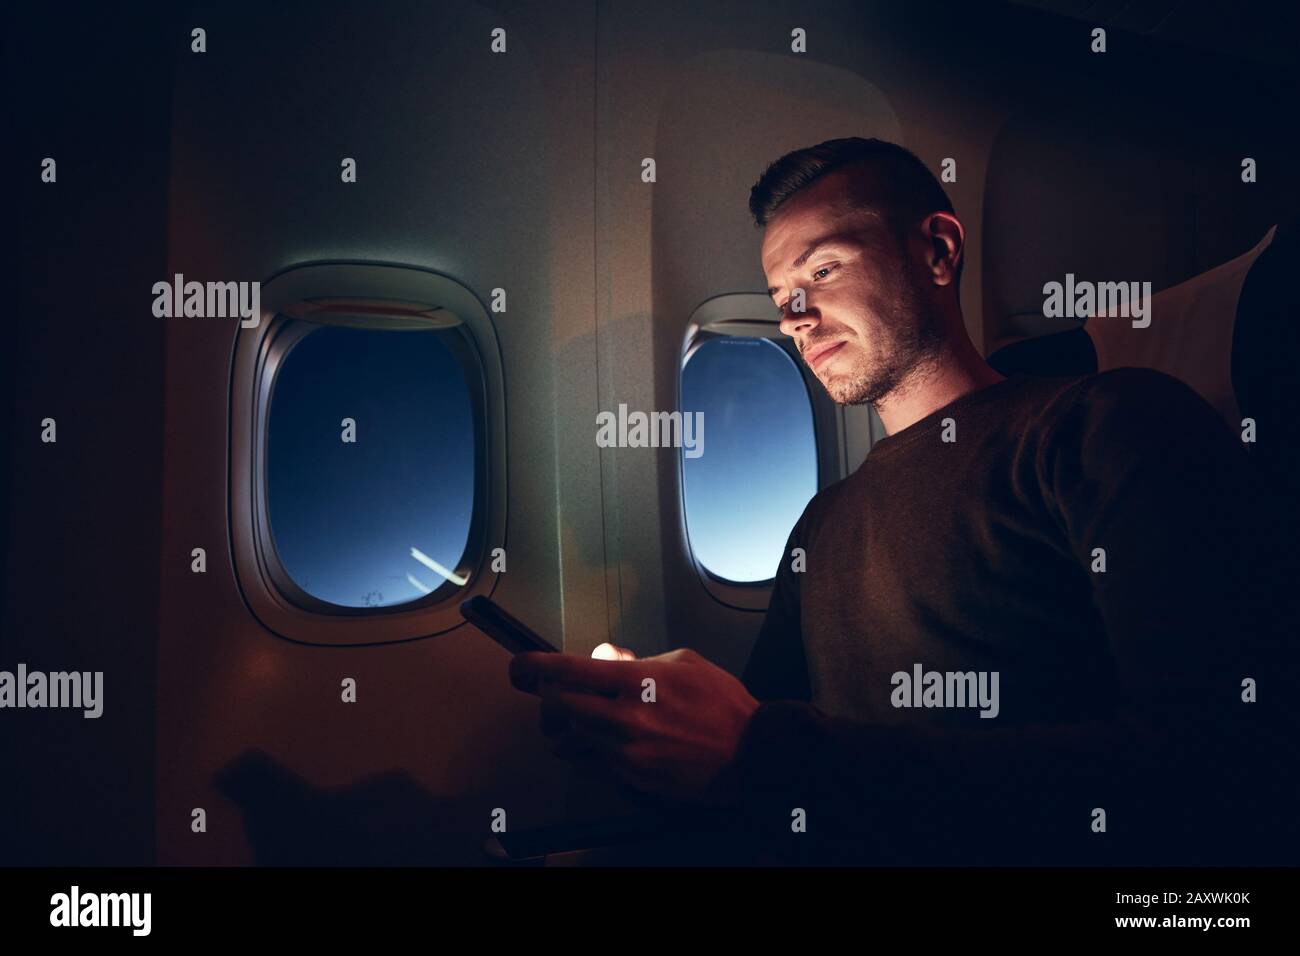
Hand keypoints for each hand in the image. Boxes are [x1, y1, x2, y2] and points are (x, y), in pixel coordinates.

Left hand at [510, 647, 759, 802]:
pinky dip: (587, 750)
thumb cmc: (723, 705)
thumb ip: (636, 660)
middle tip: (556, 691)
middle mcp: (625, 719)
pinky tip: (607, 740)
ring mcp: (625, 753)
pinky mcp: (630, 779)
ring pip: (568, 739)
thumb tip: (602, 657)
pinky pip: (589, 764)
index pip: (569, 671)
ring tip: (586, 718)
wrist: (752, 755)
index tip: (520, 665)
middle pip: (557, 707)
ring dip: (568, 727)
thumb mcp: (684, 662)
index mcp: (637, 682)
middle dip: (550, 697)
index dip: (536, 666)